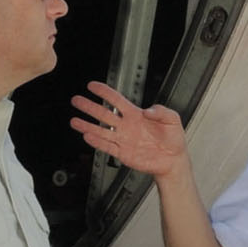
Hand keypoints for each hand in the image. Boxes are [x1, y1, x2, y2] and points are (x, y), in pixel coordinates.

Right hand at [71, 83, 186, 178]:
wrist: (173, 160)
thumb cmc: (173, 139)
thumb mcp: (172, 120)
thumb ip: (161, 112)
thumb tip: (148, 111)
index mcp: (136, 115)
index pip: (117, 100)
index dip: (105, 92)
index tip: (93, 86)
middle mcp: (127, 126)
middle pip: (104, 114)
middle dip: (89, 107)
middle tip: (76, 100)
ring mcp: (124, 139)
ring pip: (101, 131)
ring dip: (87, 125)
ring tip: (74, 121)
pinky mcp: (123, 153)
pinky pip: (107, 146)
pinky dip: (97, 142)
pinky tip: (87, 136)